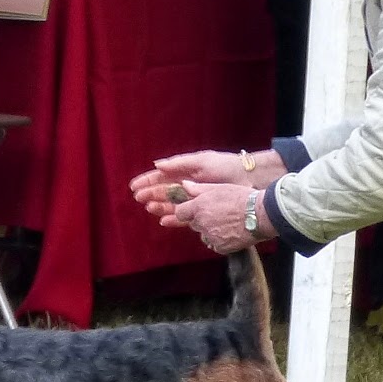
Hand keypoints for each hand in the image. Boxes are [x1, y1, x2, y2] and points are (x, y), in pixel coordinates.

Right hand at [131, 149, 284, 222]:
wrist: (248, 178)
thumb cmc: (226, 166)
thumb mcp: (201, 161)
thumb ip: (179, 163)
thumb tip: (157, 164)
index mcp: (185, 170)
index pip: (162, 176)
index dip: (148, 181)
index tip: (134, 186)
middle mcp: (187, 184)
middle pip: (164, 190)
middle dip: (151, 194)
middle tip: (139, 199)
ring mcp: (194, 197)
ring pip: (172, 203)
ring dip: (160, 206)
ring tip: (149, 209)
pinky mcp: (202, 208)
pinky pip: (184, 215)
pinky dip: (174, 218)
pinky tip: (164, 220)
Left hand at [165, 182, 259, 254]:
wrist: (261, 214)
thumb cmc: (243, 197)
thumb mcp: (219, 187)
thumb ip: (198, 188)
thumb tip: (184, 185)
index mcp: (199, 207)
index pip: (180, 213)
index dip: (187, 211)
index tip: (194, 209)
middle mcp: (202, 223)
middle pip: (194, 224)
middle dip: (201, 219)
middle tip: (218, 213)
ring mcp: (210, 237)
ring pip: (204, 235)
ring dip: (211, 231)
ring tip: (227, 223)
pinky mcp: (220, 247)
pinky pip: (215, 244)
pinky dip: (220, 240)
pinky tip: (232, 232)